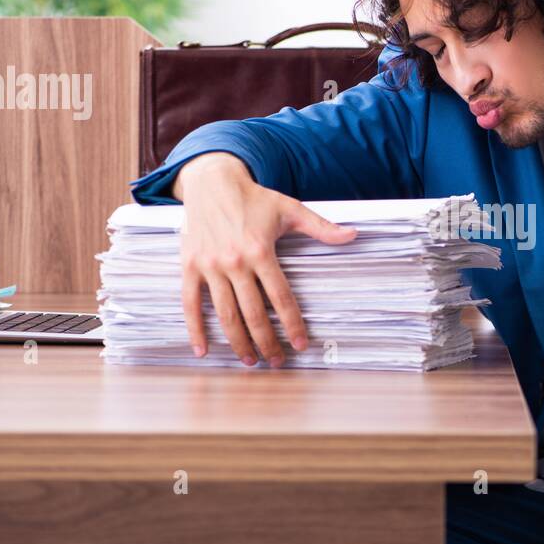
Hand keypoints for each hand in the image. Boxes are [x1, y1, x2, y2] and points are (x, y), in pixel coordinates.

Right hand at [175, 153, 357, 365]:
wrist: (211, 181)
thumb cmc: (254, 198)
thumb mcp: (290, 209)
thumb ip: (321, 227)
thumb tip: (353, 234)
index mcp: (260, 251)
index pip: (281, 297)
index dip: (292, 324)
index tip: (301, 344)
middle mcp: (234, 262)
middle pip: (253, 313)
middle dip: (267, 342)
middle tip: (278, 362)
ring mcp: (210, 266)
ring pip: (225, 314)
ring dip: (238, 342)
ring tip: (250, 361)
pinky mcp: (190, 267)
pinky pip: (190, 304)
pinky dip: (195, 329)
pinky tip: (203, 350)